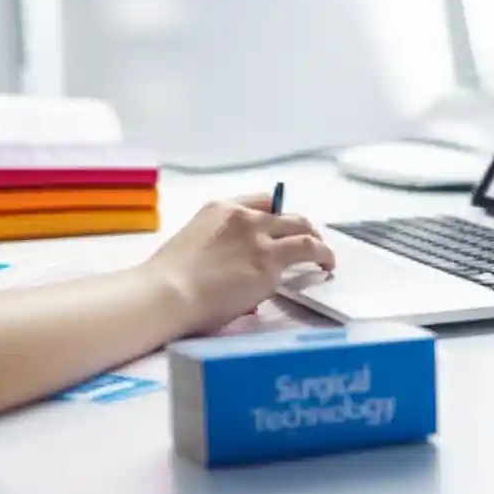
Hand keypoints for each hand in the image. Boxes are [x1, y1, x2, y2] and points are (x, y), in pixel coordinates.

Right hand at [141, 193, 334, 335]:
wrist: (167, 293)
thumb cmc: (169, 279)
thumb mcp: (195, 244)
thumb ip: (221, 247)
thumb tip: (239, 270)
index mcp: (220, 209)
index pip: (260, 201)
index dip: (276, 214)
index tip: (282, 226)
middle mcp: (244, 217)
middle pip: (286, 214)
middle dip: (302, 227)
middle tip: (310, 241)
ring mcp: (260, 238)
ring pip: (303, 230)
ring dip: (317, 242)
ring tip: (325, 255)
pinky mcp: (271, 263)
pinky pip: (308, 254)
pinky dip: (322, 258)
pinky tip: (326, 268)